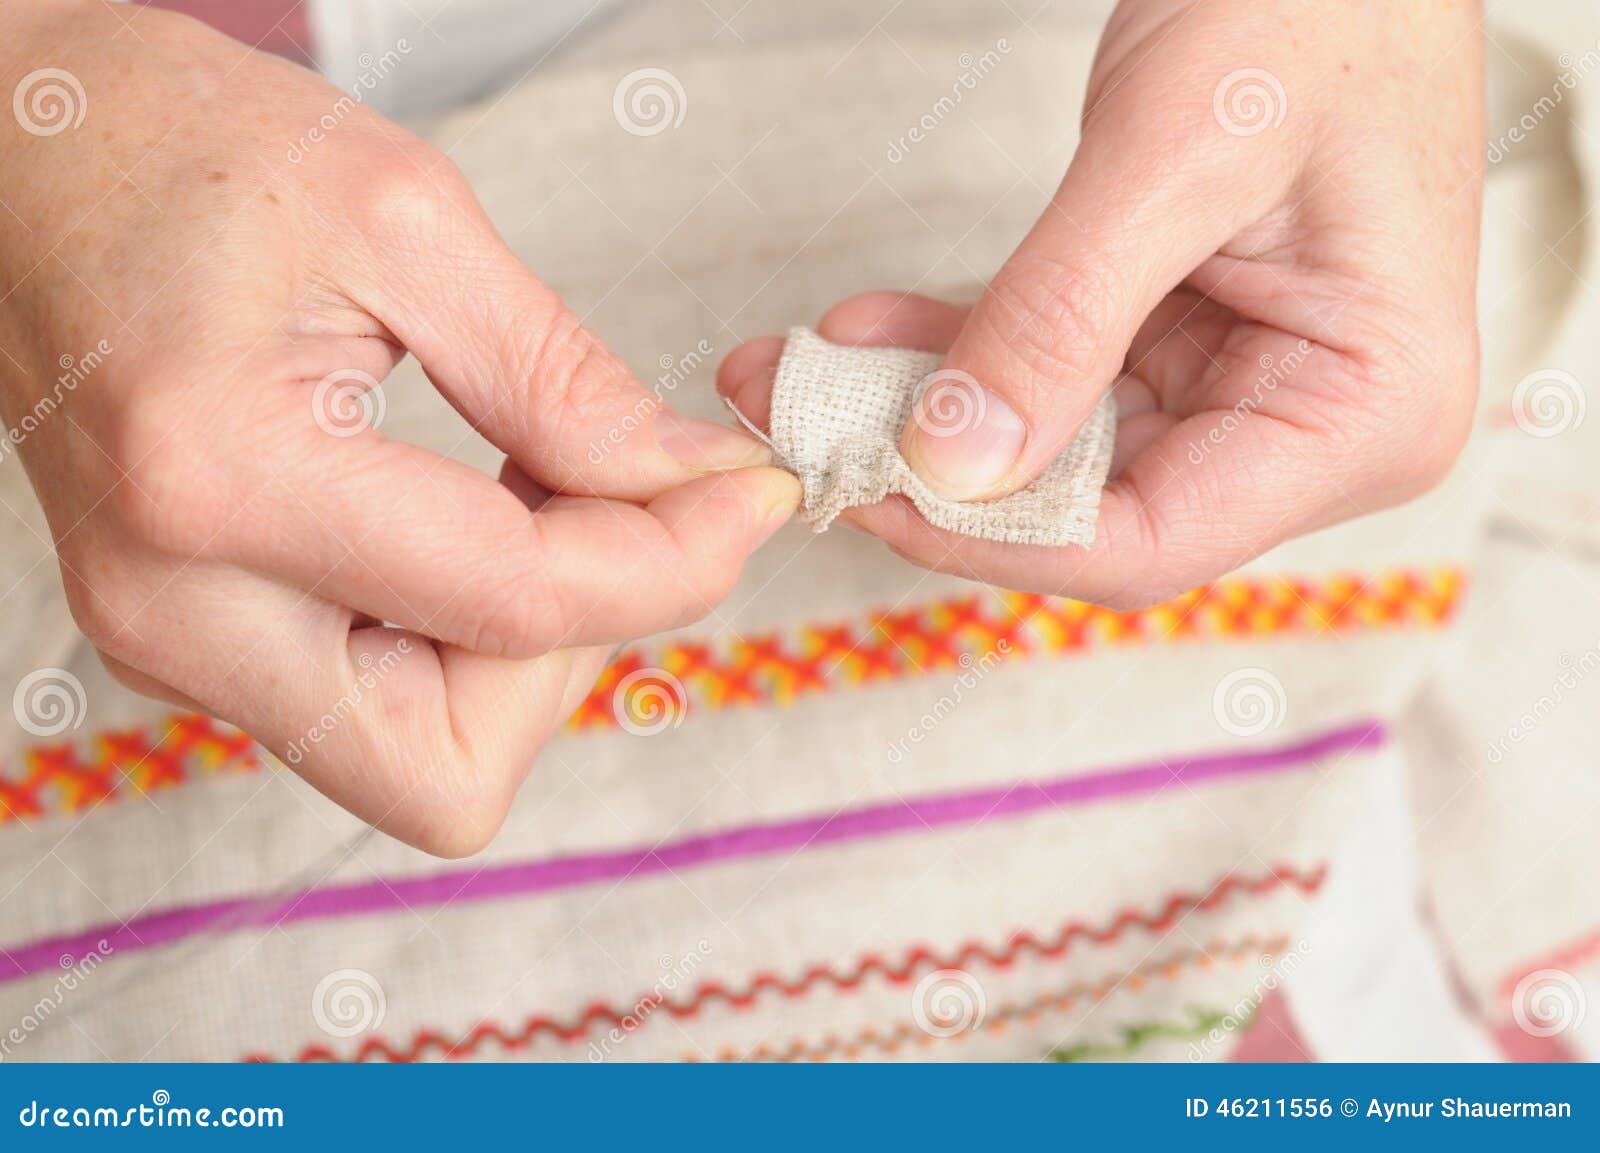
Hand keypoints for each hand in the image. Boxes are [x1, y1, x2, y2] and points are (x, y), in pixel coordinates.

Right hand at [0, 1, 795, 854]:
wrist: (22, 155)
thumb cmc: (182, 149)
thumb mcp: (409, 222)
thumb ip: (563, 382)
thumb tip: (690, 486)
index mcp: (221, 480)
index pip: (513, 607)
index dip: (672, 562)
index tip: (746, 494)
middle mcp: (176, 605)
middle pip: (445, 773)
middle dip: (569, 656)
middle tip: (619, 506)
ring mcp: (169, 640)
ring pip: (414, 757)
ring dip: (520, 648)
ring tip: (539, 485)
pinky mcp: (191, 636)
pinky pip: (373, 701)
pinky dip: (460, 632)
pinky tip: (475, 509)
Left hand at [719, 0, 1481, 606]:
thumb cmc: (1318, 7)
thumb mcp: (1175, 153)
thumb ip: (1061, 316)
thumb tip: (952, 464)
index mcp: (1366, 416)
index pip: (1150, 543)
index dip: (991, 535)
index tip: (866, 485)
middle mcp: (1313, 432)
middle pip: (1090, 512)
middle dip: (935, 473)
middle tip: (799, 424)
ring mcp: (1246, 392)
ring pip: (1053, 456)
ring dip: (927, 416)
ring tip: (805, 374)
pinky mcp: (1186, 348)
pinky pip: (1053, 386)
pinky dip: (960, 359)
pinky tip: (869, 333)